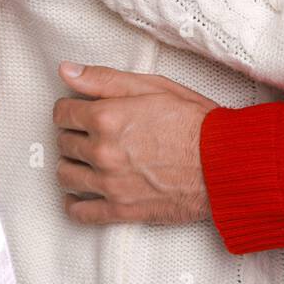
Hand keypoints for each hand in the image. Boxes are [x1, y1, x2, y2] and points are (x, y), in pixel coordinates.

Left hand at [53, 62, 216, 224]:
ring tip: (86, 159)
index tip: (77, 109)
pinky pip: (80, 213)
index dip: (69, 108)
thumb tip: (67, 70)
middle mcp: (102, 151)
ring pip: (66, 175)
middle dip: (73, 134)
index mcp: (107, 117)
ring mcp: (109, 183)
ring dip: (71, 165)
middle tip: (89, 131)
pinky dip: (75, 204)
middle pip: (63, 143)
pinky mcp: (120, 210)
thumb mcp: (152, 86)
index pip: (63, 113)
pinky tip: (81, 194)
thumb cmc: (193, 121)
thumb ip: (104, 79)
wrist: (221, 161)